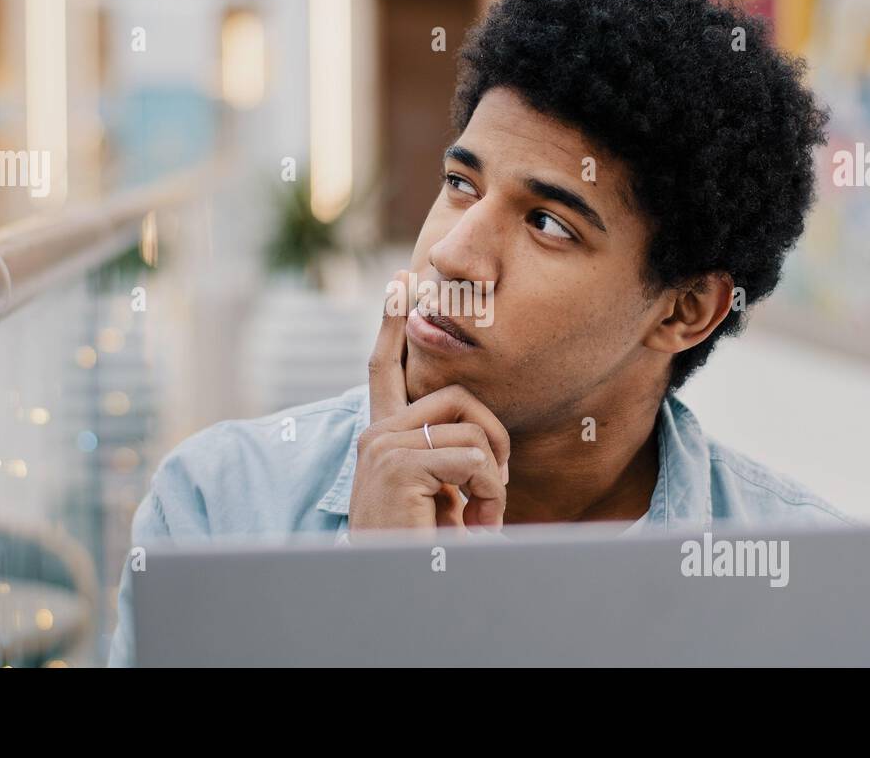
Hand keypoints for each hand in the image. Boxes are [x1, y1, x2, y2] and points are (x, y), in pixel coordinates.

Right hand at [347, 271, 510, 535]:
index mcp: (383, 440)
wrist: (398, 587)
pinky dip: (489, 495)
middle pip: (456, 398)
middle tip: (494, 491)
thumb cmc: (425, 549)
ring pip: (472, 430)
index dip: (393, 324)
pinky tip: (473, 524)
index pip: (385, 370)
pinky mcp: (397, 464)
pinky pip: (474, 459)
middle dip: (493, 440)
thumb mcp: (440, 497)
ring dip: (492, 479)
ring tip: (480, 517)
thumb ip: (449, 460)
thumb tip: (479, 438)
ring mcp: (383, 446)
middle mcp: (376, 435)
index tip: (400, 282)